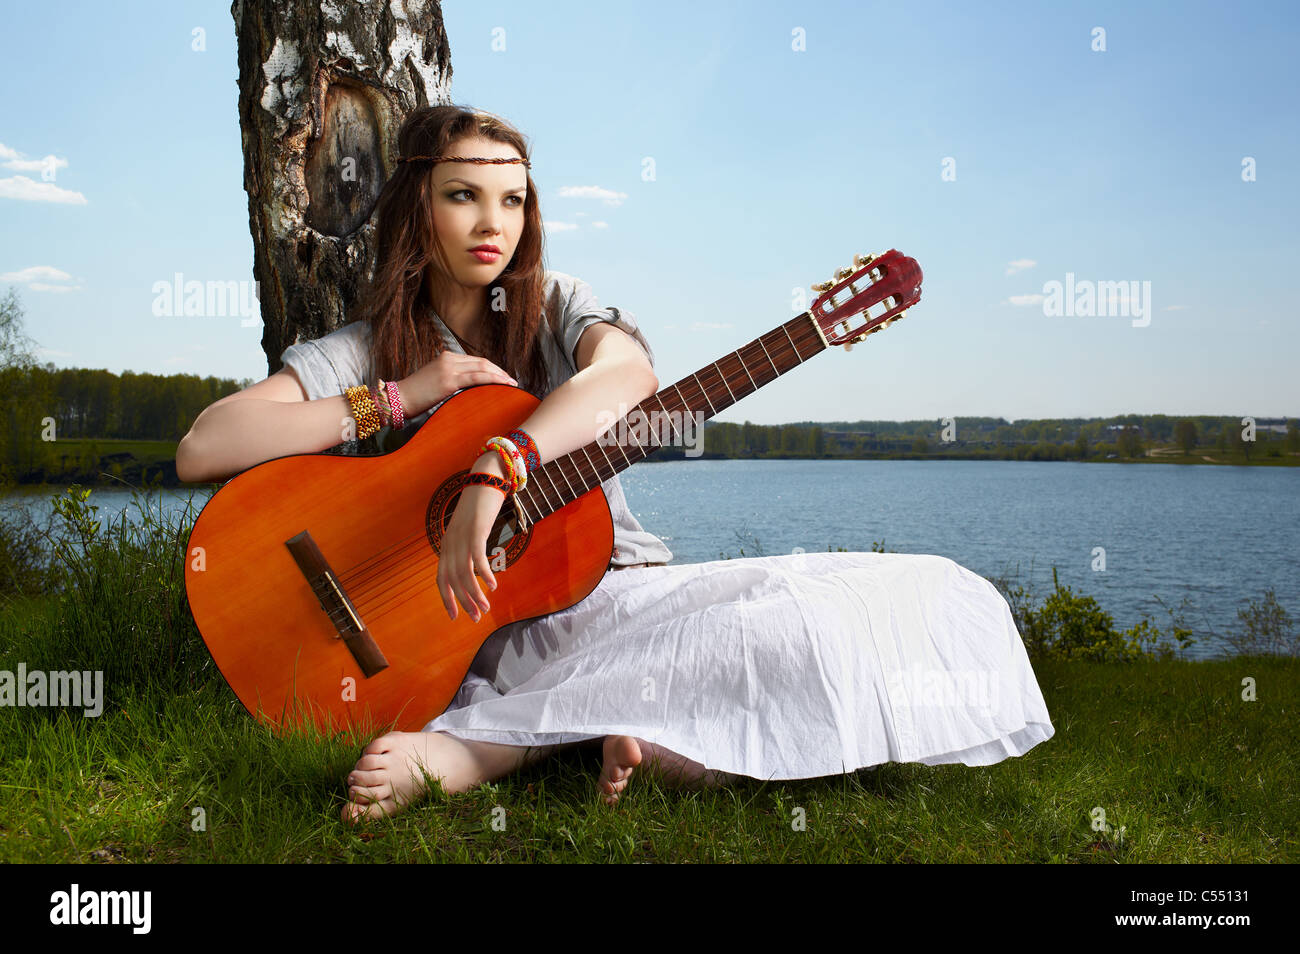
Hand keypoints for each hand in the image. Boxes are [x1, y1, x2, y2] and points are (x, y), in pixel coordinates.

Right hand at [399, 350, 517, 417]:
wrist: (398, 398)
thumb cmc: (416, 395)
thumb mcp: (436, 382)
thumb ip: (453, 380)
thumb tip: (471, 389)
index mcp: (447, 357)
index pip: (476, 360)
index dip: (492, 368)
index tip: (503, 377)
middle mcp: (449, 359)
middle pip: (482, 362)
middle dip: (500, 371)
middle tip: (512, 381)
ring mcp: (449, 368)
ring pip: (482, 368)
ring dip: (500, 376)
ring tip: (511, 384)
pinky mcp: (449, 380)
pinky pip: (477, 378)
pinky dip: (492, 380)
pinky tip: (502, 385)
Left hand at [437, 451, 509, 622]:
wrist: (488, 476)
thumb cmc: (482, 504)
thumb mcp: (471, 529)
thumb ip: (469, 546)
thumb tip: (475, 567)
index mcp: (447, 544)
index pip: (441, 578)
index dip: (447, 598)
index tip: (455, 616)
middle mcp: (450, 542)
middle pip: (453, 579)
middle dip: (464, 602)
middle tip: (476, 618)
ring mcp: (461, 535)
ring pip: (464, 572)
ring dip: (475, 593)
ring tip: (485, 607)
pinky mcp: (475, 528)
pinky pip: (477, 556)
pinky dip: (484, 573)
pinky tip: (492, 585)